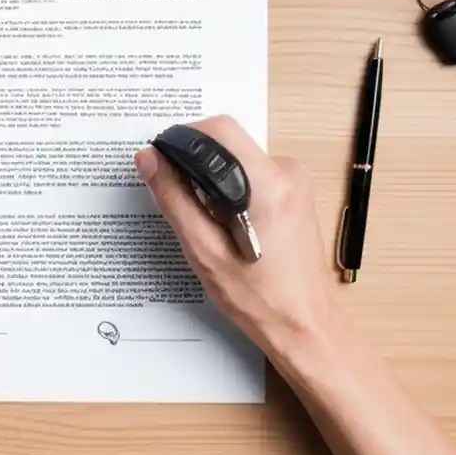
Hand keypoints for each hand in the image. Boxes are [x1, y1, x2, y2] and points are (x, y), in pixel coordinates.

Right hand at [135, 115, 336, 351]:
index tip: (161, 163)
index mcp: (268, 183)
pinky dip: (233, 188)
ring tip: (209, 224)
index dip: (182, 138)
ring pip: (239, 158)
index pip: (219, 129)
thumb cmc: (259, 299)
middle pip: (228, 141)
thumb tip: (149, 160)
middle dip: (197, 163)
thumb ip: (174, 199)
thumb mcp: (204, 252)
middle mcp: (288, 172)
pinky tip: (228, 226)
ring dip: (215, 179)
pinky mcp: (297, 192)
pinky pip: (254, 173)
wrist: (306, 325)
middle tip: (182, 202)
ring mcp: (296, 181)